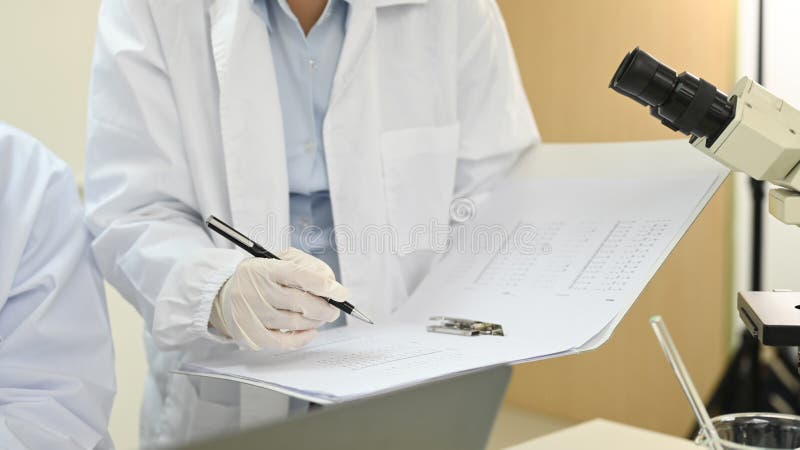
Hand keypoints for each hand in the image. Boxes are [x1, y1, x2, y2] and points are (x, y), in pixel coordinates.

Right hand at [209, 248, 347, 349]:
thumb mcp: (280, 260)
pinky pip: (284, 342)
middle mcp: (255, 291)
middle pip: (301, 303)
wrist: (226, 295)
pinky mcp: (251, 335)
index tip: (341, 292)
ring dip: (316, 320)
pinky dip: (302, 338)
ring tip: (320, 315)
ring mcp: (252, 315)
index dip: (324, 285)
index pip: (299, 275)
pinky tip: (310, 330)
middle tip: (334, 308)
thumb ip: (308, 265)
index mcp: (263, 269)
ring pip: (296, 322)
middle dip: (325, 307)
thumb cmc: (261, 276)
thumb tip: (330, 282)